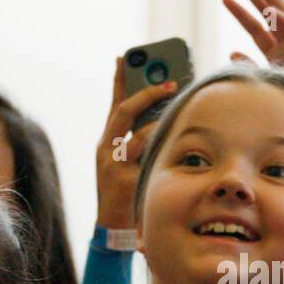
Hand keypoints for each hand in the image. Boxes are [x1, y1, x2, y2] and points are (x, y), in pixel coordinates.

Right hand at [96, 58, 176, 227]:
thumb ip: (137, 139)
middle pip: (123, 113)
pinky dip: (161, 148)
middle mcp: (106, 149)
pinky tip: (175, 141)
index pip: (112, 104)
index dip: (118, 80)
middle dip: (146, 94)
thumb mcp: (125, 161)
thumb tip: (162, 114)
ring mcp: (113, 165)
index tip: (123, 56)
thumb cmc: (124, 191)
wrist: (110, 227)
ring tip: (178, 110)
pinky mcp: (124, 181)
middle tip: (169, 82)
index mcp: (106, 141)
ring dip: (159, 121)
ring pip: (138, 135)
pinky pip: (147, 159)